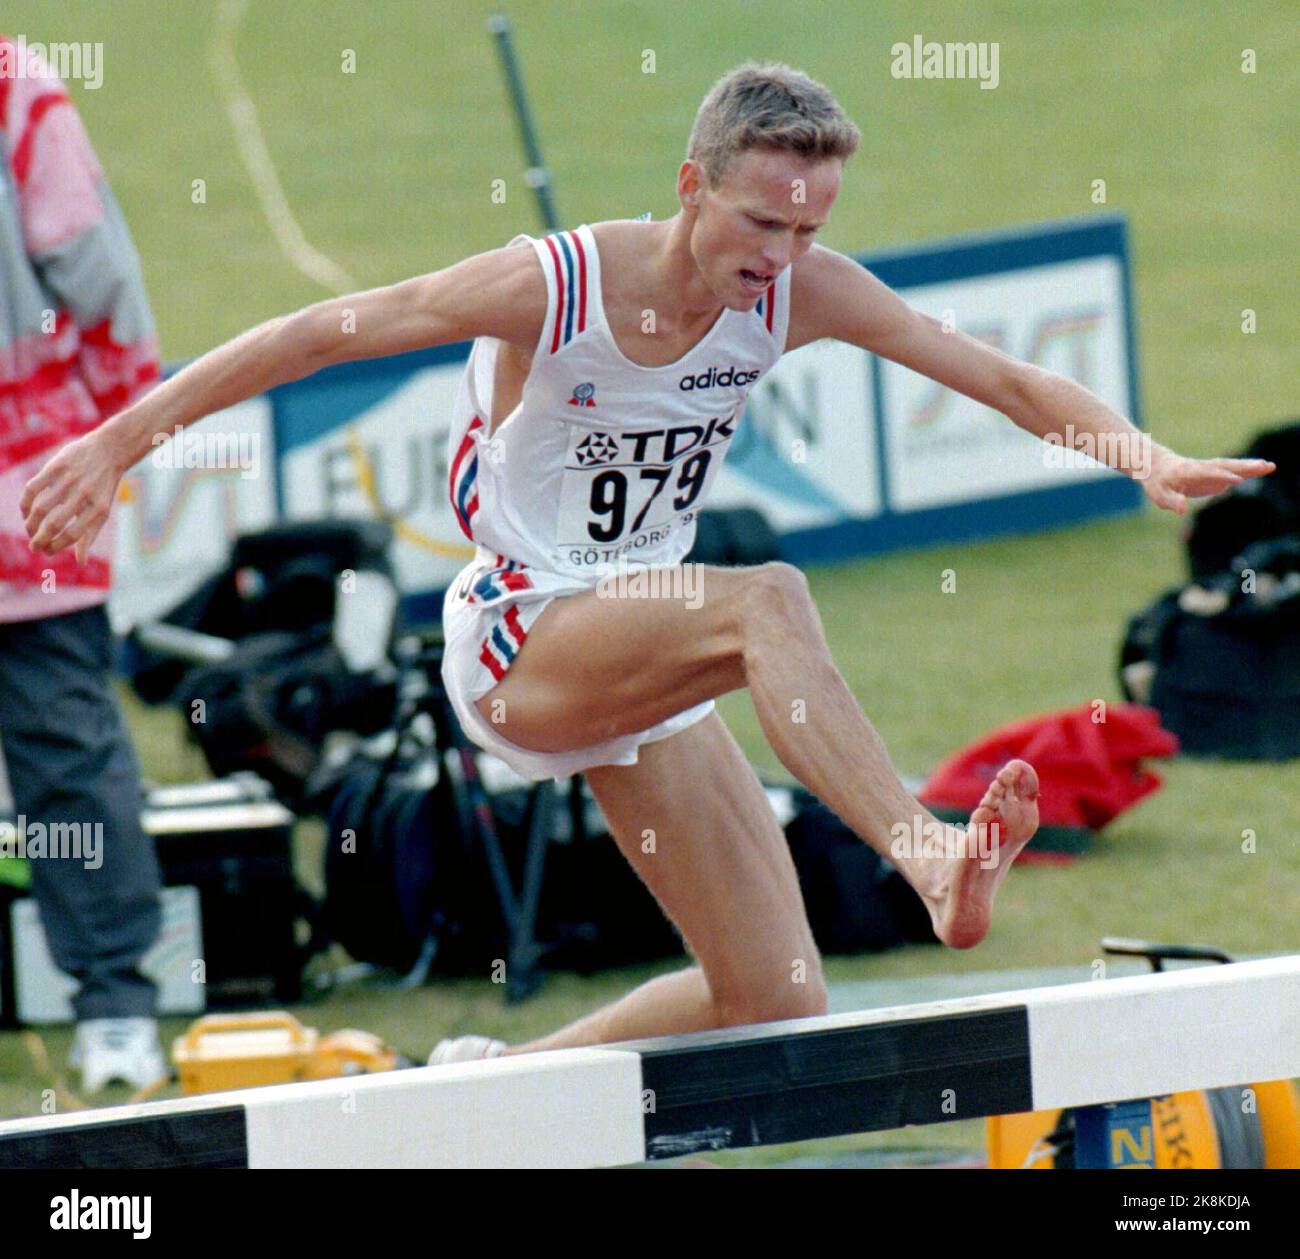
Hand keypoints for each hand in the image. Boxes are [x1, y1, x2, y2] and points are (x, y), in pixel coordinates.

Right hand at [20, 430, 124, 564]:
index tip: (46, 551)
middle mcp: (84, 495)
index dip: (56, 546)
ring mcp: (69, 480)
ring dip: (30, 523)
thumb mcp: (103, 510)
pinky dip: (25, 503)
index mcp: (98, 508)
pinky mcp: (56, 466)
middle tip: (33, 546)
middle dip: (39, 539)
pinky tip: (26, 511)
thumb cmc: (104, 486)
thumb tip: (80, 562)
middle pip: (53, 524)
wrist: (109, 450)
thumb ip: (90, 534)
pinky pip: (33, 488)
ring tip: (30, 529)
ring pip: (40, 508)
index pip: (72, 535)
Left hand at [1139, 447, 1276, 515]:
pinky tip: (1263, 470)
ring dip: (1250, 466)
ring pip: (1232, 467)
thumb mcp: (1159, 494)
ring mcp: (1210, 470)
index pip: (1206, 473)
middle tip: (1264, 466)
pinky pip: (1233, 472)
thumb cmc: (1158, 482)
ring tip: (1270, 466)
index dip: (1221, 476)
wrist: (1157, 466)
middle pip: (1225, 466)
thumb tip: (1182, 510)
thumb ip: (1171, 501)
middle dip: (1244, 467)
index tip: (1237, 480)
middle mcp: (1202, 467)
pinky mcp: (1214, 475)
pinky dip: (1247, 471)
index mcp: (1188, 471)